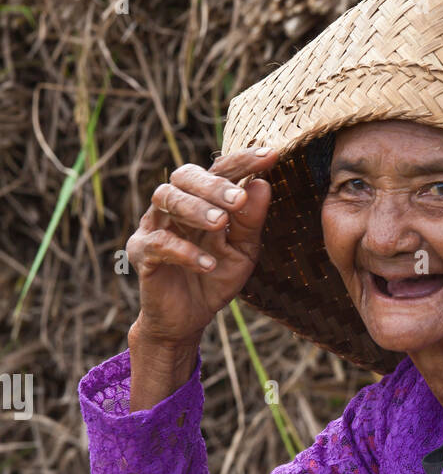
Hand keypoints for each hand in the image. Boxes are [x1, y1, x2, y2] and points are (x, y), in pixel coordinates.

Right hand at [126, 145, 280, 348]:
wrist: (188, 317)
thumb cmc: (215, 278)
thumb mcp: (242, 252)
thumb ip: (250, 222)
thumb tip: (262, 185)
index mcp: (202, 200)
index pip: (219, 170)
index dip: (242, 160)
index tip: (270, 156)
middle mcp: (175, 205)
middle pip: (185, 175)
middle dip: (213, 185)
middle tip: (237, 200)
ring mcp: (154, 225)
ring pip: (166, 198)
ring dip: (195, 209)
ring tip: (220, 225)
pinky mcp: (141, 252)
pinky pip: (158, 242)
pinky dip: (184, 251)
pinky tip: (207, 264)